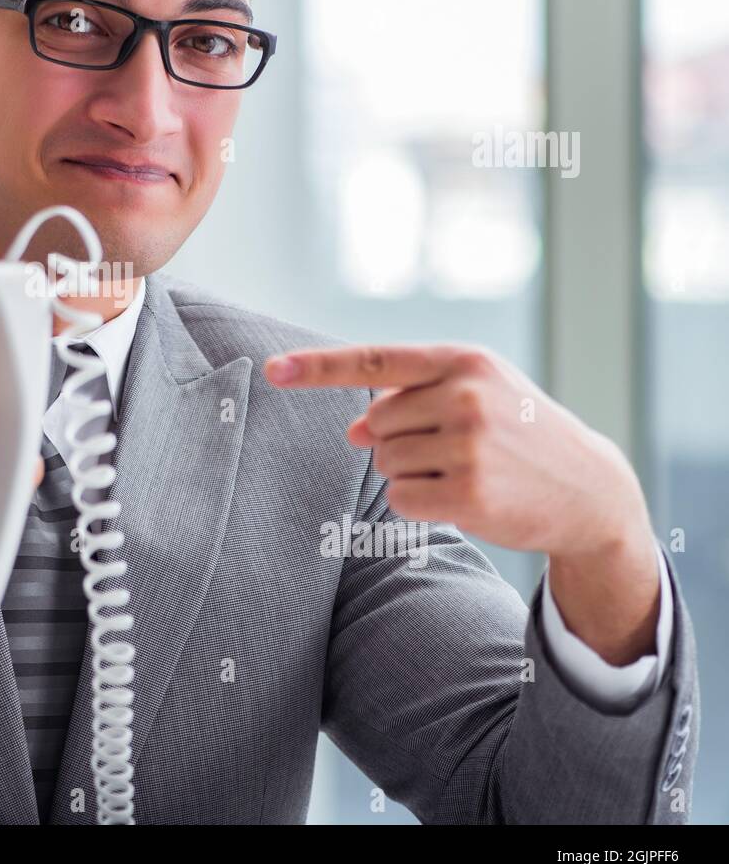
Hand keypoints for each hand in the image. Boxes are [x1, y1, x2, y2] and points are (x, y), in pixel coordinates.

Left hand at [263, 343, 649, 560]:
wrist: (589, 488)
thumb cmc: (519, 433)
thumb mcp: (477, 394)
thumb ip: (411, 399)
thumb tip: (354, 430)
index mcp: (464, 361)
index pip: (375, 360)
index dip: (318, 367)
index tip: (274, 370)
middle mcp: (466, 396)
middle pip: (374, 423)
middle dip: (397, 440)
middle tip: (453, 447)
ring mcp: (469, 446)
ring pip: (385, 462)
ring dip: (411, 472)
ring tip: (466, 469)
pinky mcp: (469, 494)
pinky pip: (401, 499)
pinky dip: (420, 503)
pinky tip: (464, 497)